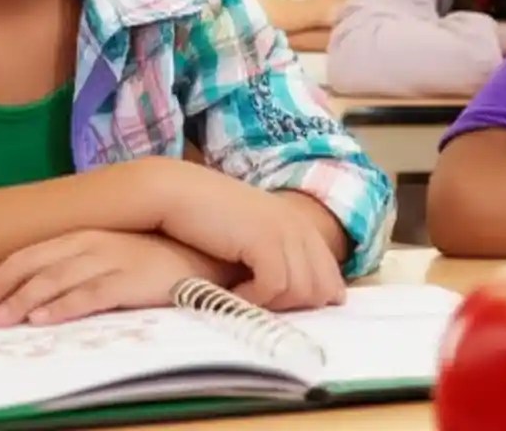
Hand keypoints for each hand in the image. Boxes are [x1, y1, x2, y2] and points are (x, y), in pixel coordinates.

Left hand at [0, 230, 237, 327]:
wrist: (209, 258)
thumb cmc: (157, 262)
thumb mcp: (113, 255)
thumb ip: (80, 265)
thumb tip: (35, 292)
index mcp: (87, 235)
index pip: (32, 252)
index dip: (2, 276)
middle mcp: (96, 242)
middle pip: (38, 264)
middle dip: (6, 290)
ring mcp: (116, 259)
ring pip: (58, 278)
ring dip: (25, 300)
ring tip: (4, 320)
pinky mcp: (134, 280)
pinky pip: (91, 293)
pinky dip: (64, 306)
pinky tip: (44, 319)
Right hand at [159, 166, 347, 310]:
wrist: (176, 192)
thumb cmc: (207, 222)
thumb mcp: (250, 242)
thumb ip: (275, 262)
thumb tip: (295, 301)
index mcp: (300, 226)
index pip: (330, 278)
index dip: (311, 302)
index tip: (282, 314)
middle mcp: (299, 226)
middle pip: (322, 289)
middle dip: (294, 309)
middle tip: (260, 309)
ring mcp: (285, 231)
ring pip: (301, 292)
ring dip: (271, 305)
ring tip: (242, 300)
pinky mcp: (264, 238)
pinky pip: (275, 285)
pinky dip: (254, 298)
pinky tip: (232, 293)